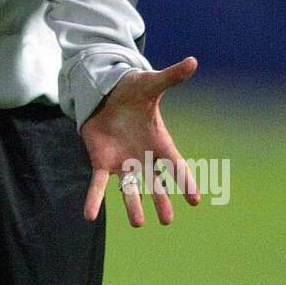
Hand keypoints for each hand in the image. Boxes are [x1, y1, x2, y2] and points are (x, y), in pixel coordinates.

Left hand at [80, 57, 200, 226]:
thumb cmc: (133, 91)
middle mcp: (143, 157)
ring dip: (133, 206)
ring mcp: (123, 163)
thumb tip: (193, 60)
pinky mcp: (102, 163)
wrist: (107, 94)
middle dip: (162, 201)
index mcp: (159, 142)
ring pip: (130, 189)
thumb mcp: (150, 84)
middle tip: (167, 220)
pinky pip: (98, 185)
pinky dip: (94, 199)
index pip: (176, 165)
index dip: (185, 180)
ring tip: (139, 224)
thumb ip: (171, 77)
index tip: (195, 200)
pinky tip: (89, 215)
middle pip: (155, 184)